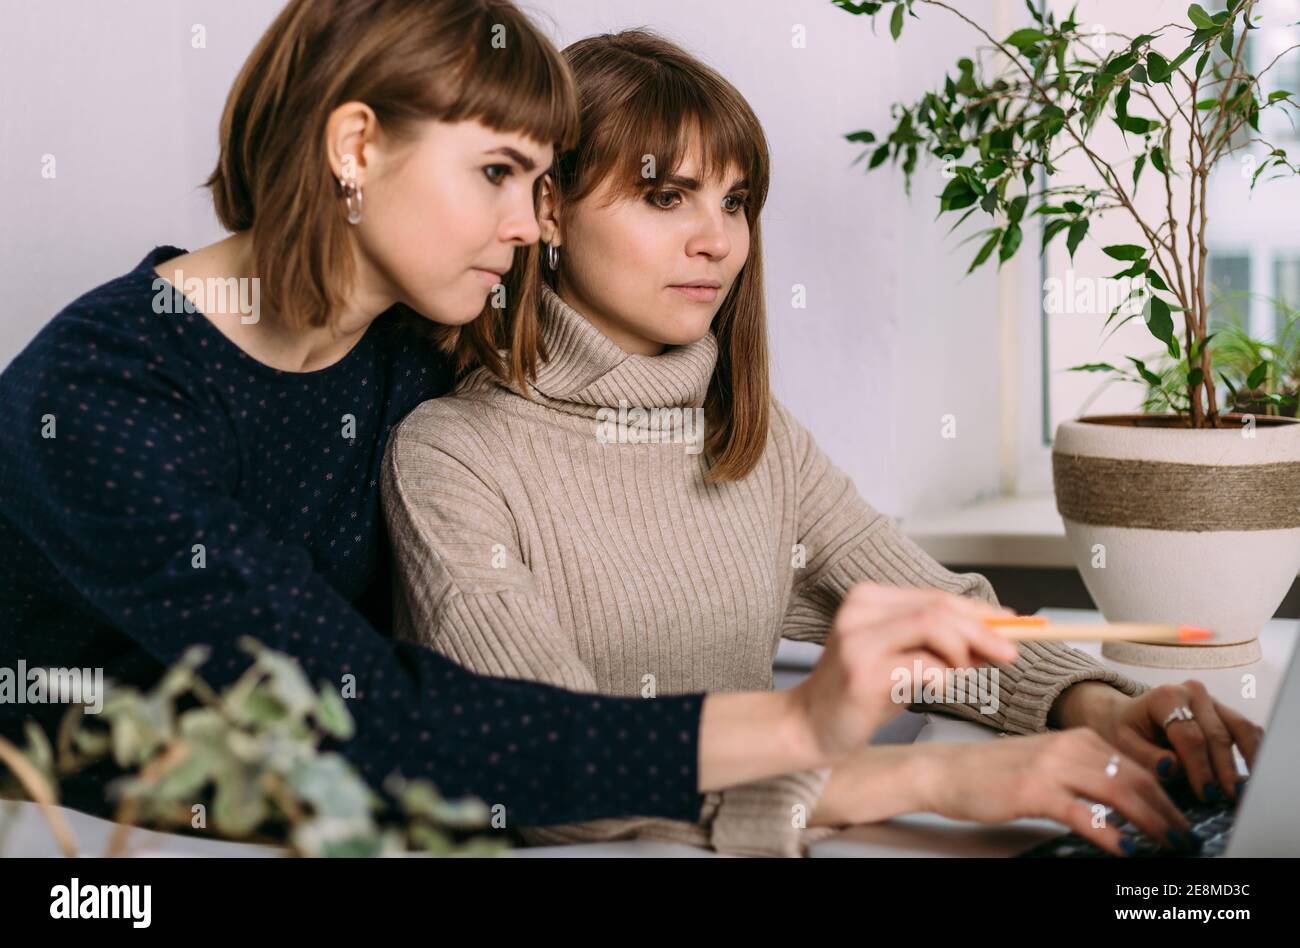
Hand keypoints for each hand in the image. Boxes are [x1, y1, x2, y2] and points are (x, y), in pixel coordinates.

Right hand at [788, 582, 1019, 764]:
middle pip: (939, 608)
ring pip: (934, 627)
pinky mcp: (862, 672)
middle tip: (1010, 653)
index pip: (937, 597)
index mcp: (867, 598)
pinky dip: (944, 678)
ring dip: (964, 653)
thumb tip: (998, 637)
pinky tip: (939, 690)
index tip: (1016, 626)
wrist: (810, 726)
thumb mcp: (904, 660)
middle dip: (985, 630)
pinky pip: (923, 665)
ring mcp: (858, 639)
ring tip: (964, 675)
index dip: (981, 612)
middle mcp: (859, 610)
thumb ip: (941, 645)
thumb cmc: (858, 694)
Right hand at [913, 729, 1196, 855]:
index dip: (1167, 796)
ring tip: (1169, 845)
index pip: (1137, 766)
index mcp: (1075, 737)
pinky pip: (1084, 814)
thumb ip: (1083, 773)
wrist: (945, 770)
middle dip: (1169, 812)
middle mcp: (1069, 746)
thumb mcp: (1045, 763)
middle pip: (1137, 778)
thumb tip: (1126, 801)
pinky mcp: (1035, 790)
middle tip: (1187, 837)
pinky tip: (1125, 848)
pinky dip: (1111, 834)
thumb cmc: (990, 772)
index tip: (1182, 819)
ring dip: (1152, 823)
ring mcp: (1052, 767)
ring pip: (1120, 793)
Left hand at [1076, 680, 1264, 803]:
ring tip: (1248, 788)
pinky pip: (1246, 728)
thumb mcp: (1123, 743)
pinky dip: (1254, 748)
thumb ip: (1146, 756)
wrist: (1128, 714)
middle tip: (1229, 797)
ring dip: (1248, 759)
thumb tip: (1173, 766)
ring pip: (1239, 728)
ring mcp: (1212, 700)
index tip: (1204, 793)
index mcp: (1166, 696)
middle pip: (1216, 734)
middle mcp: (1193, 692)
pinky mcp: (1224, 710)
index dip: (1199, 767)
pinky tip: (1255, 770)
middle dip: (1223, 769)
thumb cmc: (1126, 730)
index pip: (1189, 736)